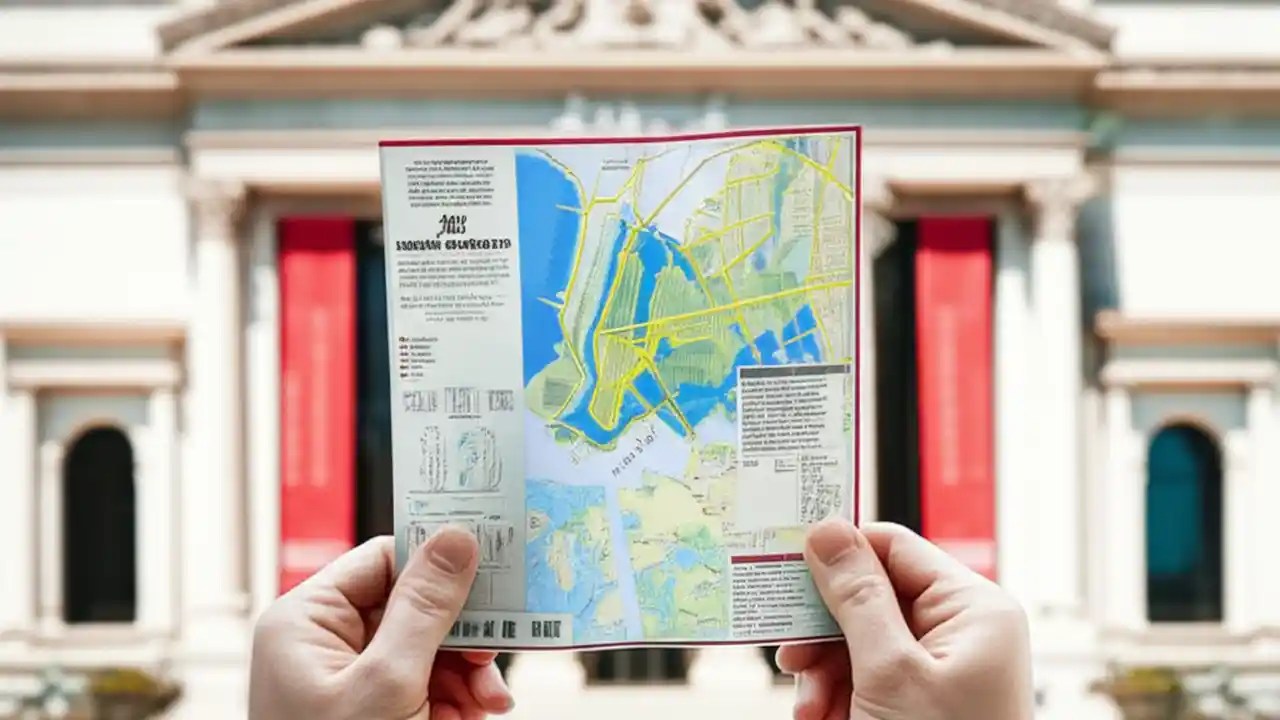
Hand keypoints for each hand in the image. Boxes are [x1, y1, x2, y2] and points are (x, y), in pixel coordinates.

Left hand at [249, 527, 514, 719]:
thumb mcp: (388, 683)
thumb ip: (425, 609)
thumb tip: (457, 538)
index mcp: (306, 620)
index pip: (384, 560)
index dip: (438, 565)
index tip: (492, 572)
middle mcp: (324, 641)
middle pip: (414, 606)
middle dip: (461, 637)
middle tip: (493, 660)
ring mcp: (347, 678)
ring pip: (428, 649)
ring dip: (466, 675)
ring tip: (487, 705)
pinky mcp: (370, 709)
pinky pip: (424, 685)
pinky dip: (456, 700)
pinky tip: (474, 717)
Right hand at [777, 520, 1032, 719]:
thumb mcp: (889, 672)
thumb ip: (856, 598)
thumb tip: (827, 529)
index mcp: (973, 608)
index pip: (893, 547)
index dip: (838, 555)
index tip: (784, 571)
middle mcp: (962, 630)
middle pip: (871, 596)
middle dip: (825, 633)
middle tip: (791, 659)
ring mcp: (944, 667)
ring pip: (861, 641)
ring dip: (824, 673)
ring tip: (811, 708)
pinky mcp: (924, 699)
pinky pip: (868, 677)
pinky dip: (839, 697)